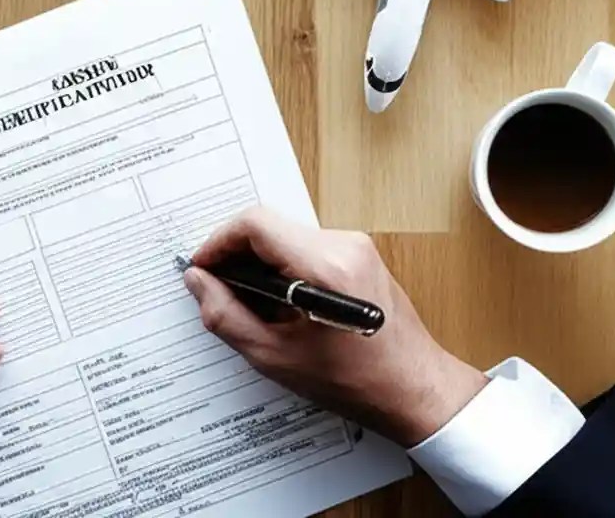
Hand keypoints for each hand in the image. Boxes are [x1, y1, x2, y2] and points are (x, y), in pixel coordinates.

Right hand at [183, 208, 486, 445]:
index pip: (255, 224)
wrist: (415, 389)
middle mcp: (344, 245)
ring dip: (261, 264)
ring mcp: (357, 247)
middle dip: (237, 256)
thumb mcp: (275, 357)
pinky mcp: (361, 256)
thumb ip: (226, 316)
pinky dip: (284, 268)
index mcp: (325, 267)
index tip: (203, 269)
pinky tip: (281, 306)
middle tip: (221, 293)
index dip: (219, 242)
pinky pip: (307, 248)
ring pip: (287, 238)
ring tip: (253, 307)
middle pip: (270, 228)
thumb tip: (198, 282)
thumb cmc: (355, 382)